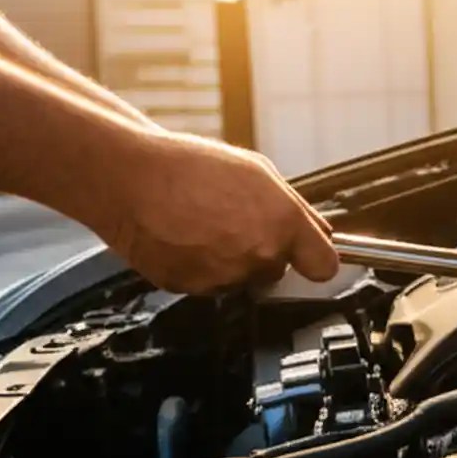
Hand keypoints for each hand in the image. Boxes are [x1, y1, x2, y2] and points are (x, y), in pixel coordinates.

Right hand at [96, 133, 338, 293]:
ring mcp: (226, 277)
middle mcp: (259, 256)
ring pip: (242, 279)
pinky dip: (202, 268)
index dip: (316, 260)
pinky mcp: (194, 290)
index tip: (310, 256)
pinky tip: (186, 237)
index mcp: (282, 224)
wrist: (132, 179)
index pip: (325, 266)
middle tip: (234, 220)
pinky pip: (210, 285)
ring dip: (231, 260)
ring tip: (204, 224)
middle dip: (264, 251)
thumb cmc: (190, 167)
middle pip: (278, 270)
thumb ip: (295, 209)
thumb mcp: (257, 172)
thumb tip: (320, 232)